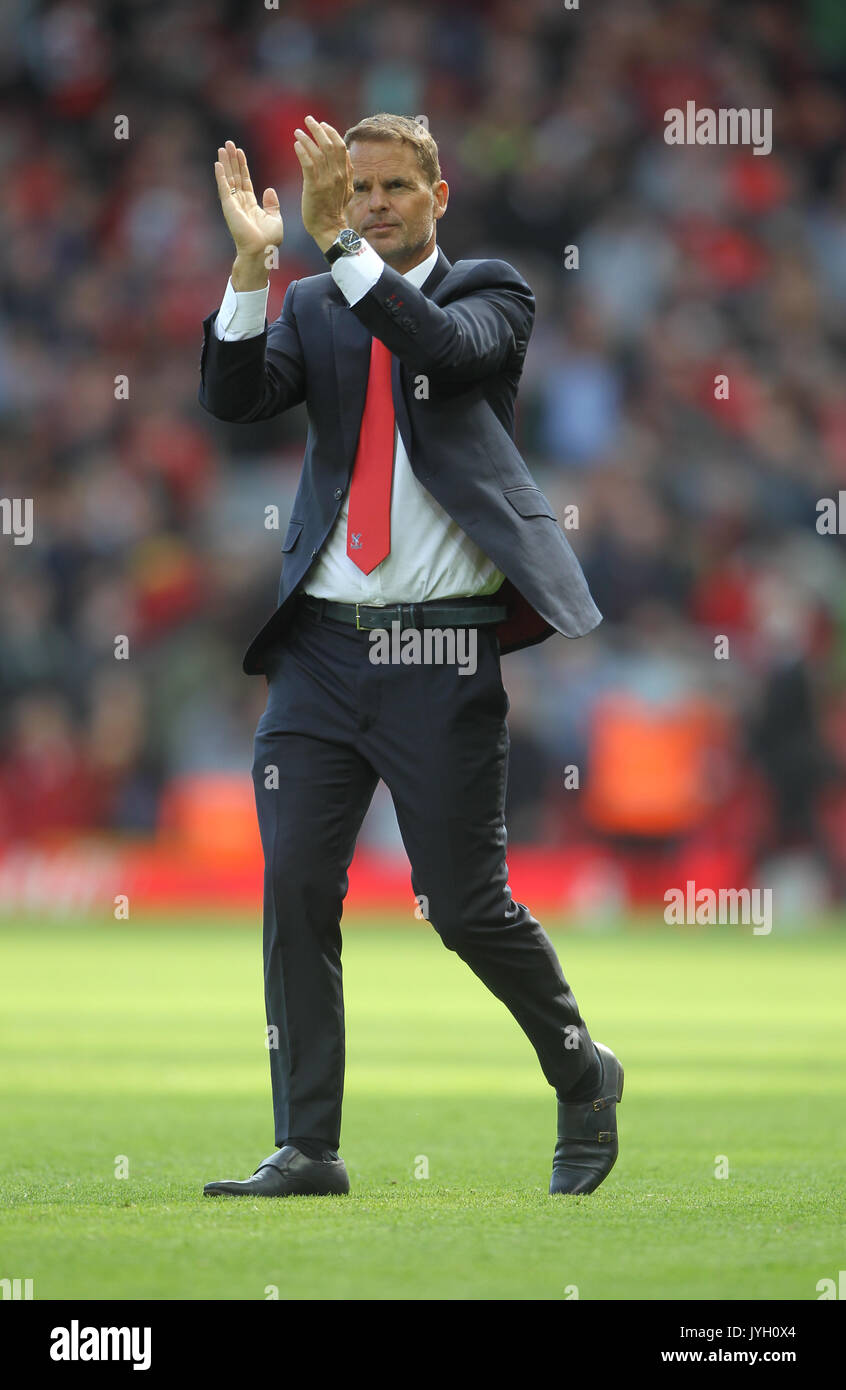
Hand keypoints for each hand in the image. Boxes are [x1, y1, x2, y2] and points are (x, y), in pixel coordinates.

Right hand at [214, 140, 282, 286]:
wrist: (262, 250)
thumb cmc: (269, 240)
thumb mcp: (275, 218)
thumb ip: (272, 204)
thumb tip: (270, 190)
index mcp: (250, 204)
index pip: (245, 180)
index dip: (242, 166)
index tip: (240, 152)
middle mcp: (240, 203)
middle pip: (235, 176)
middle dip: (232, 159)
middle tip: (228, 143)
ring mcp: (233, 204)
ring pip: (228, 179)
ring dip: (225, 163)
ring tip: (223, 147)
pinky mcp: (229, 207)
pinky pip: (224, 188)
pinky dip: (221, 176)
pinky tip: (218, 163)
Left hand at [294, 115, 352, 249]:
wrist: (328, 227)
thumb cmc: (333, 210)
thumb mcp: (346, 190)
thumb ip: (346, 172)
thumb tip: (345, 154)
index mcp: (345, 174)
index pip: (340, 146)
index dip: (331, 133)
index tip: (322, 125)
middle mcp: (337, 175)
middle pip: (329, 144)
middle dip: (318, 129)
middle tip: (308, 120)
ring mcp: (326, 181)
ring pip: (318, 152)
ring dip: (307, 138)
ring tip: (298, 130)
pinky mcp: (314, 187)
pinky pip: (308, 164)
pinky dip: (302, 151)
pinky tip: (296, 144)